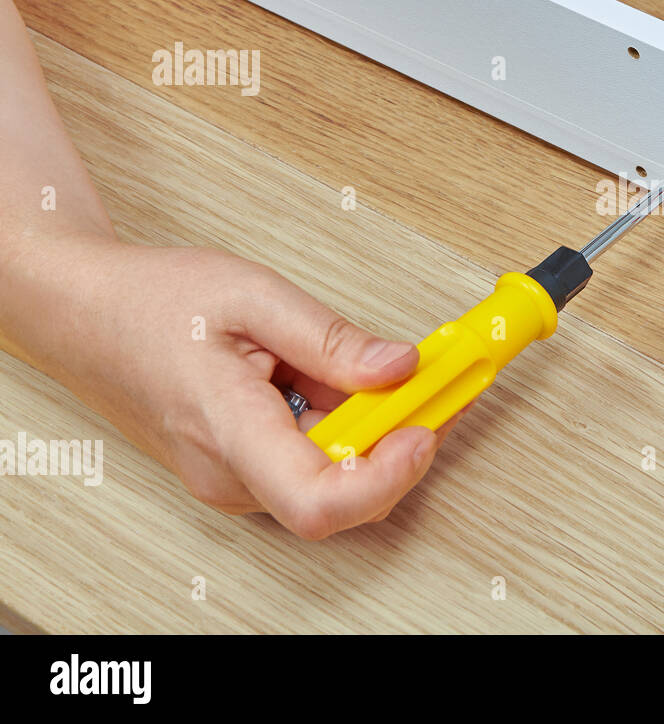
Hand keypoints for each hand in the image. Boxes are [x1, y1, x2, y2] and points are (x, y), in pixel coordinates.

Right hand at [9, 234, 453, 538]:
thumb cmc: (154, 303)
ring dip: (380, 431)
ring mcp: (236, 481)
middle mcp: (231, 476)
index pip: (318, 502)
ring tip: (394, 369)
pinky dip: (353, 428)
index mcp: (227, 431)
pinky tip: (357, 382)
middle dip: (403, 439)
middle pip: (344, 494)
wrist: (87, 317)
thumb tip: (402, 367)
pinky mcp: (246, 473)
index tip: (427, 425)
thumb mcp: (251, 294)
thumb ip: (330, 338)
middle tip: (442, 379)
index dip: (388, 477)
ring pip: (337, 480)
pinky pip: (316, 465)